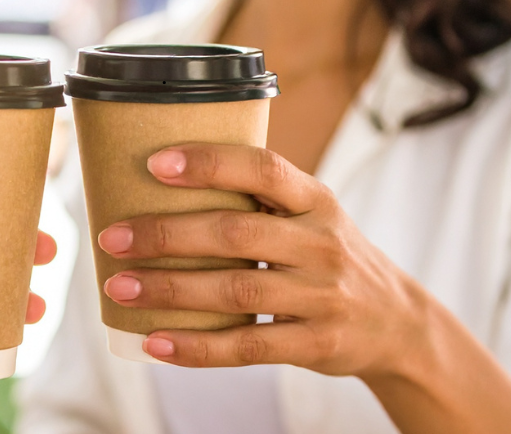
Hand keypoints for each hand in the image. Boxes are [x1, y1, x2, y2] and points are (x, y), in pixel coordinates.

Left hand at [98, 144, 424, 377]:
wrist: (398, 322)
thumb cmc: (329, 257)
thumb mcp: (312, 215)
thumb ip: (258, 198)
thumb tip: (161, 180)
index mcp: (315, 200)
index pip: (263, 169)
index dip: (210, 163)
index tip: (156, 163)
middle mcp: (319, 243)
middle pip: (234, 232)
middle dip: (166, 234)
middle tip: (112, 237)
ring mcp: (320, 295)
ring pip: (235, 290)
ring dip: (169, 290)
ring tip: (119, 287)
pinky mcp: (315, 343)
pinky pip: (248, 346)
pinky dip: (198, 347)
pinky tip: (156, 342)